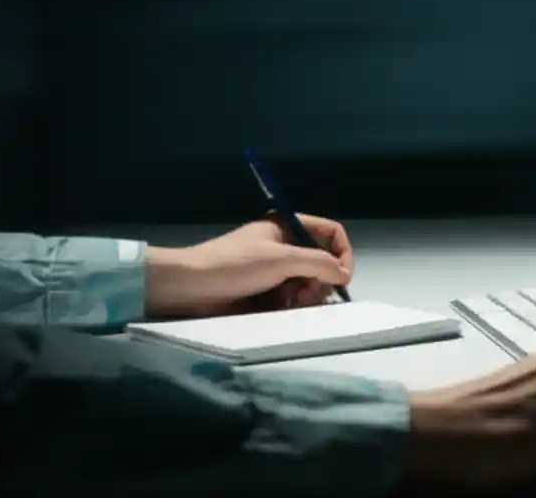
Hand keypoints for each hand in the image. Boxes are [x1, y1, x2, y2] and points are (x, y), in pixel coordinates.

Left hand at [143, 214, 352, 317]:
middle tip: (308, 294)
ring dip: (307, 295)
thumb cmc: (234, 265)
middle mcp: (285, 246)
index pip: (331, 232)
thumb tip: (344, 274)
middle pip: (323, 261)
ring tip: (290, 302)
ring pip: (309, 282)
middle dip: (321, 280)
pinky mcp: (267, 291)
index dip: (342, 252)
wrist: (191, 287)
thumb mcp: (280, 259)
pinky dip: (293, 305)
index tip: (342, 276)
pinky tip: (281, 309)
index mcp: (288, 227)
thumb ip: (317, 263)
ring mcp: (276, 269)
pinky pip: (293, 297)